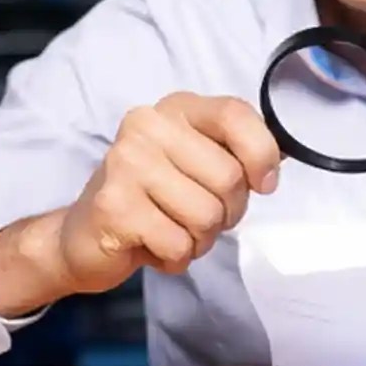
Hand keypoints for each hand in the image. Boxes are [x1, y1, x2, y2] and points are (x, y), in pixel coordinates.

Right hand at [0, 92, 281, 317]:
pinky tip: (152, 245)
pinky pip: (179, 244)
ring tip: (173, 230)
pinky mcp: (114, 207)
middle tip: (199, 217)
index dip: (262, 154)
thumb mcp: (197, 164)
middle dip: (228, 212)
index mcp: (175, 109)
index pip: (235, 115)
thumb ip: (236, 154)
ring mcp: (126, 164)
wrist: (83, 236)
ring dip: (200, 239)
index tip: (264, 184)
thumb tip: (281, 158)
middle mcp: (147, 127)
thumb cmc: (152, 199)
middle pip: (229, 177)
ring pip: (207, 216)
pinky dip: (176, 257)